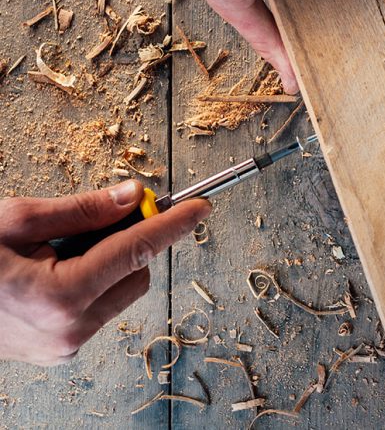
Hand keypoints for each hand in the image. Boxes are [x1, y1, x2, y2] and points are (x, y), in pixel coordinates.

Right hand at [0, 180, 209, 364]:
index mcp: (60, 296)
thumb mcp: (21, 219)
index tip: (199, 208)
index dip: (171, 224)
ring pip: (122, 291)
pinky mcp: (60, 353)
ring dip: (111, 262)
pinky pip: (100, 309)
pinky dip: (95, 283)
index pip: (135, 250)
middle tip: (101, 216)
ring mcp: (65, 347)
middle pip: (135, 272)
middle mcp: (70, 330)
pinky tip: (58, 270)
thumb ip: (83, 209)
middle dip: (129, 240)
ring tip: (62, 249)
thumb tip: (132, 195)